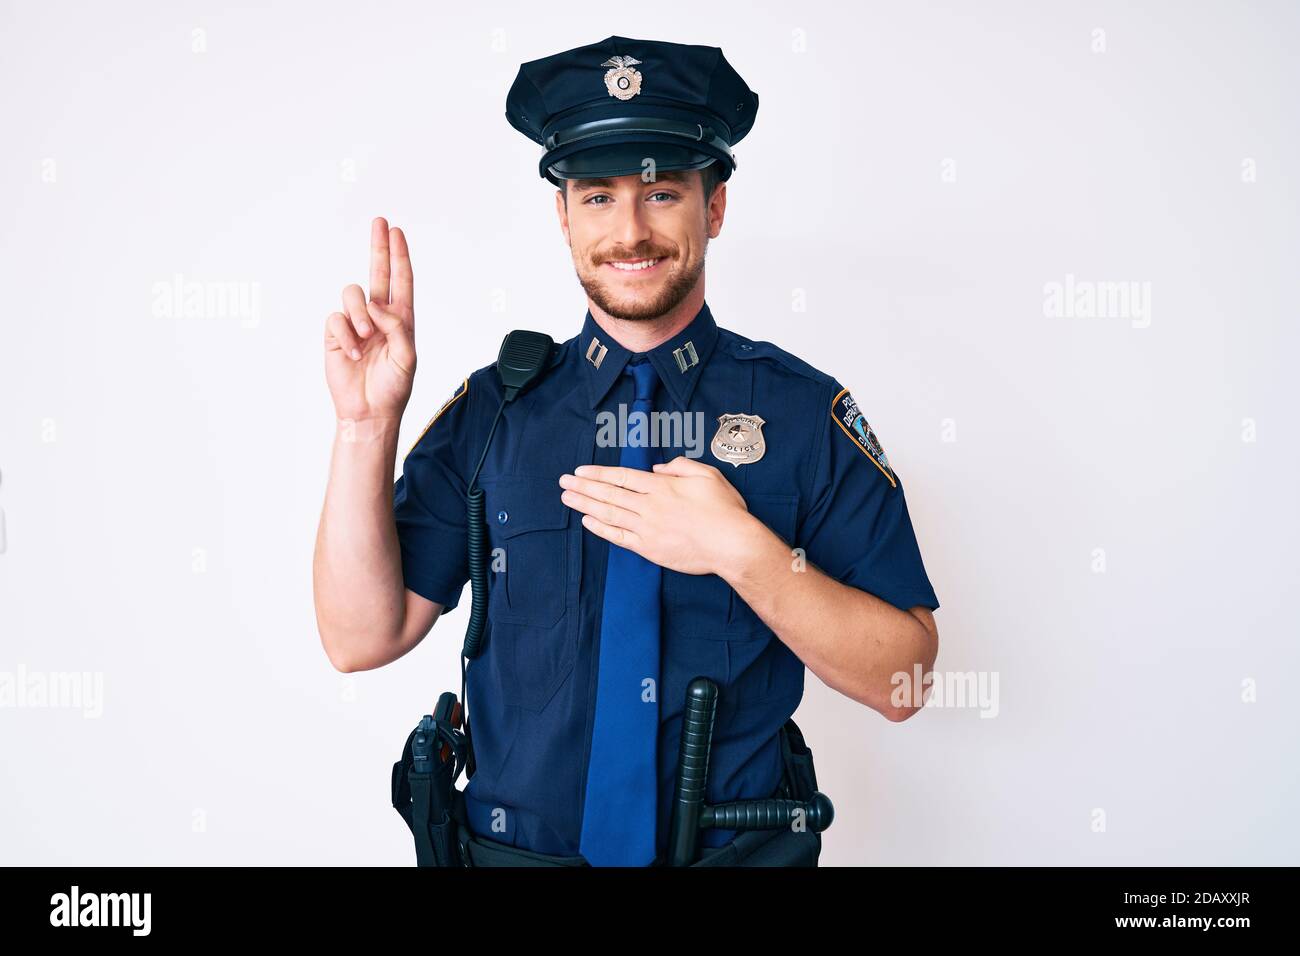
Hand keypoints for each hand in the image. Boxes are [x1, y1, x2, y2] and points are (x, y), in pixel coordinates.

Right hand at [324, 217, 416, 422]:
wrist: (368, 411)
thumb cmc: (393, 388)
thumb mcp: (407, 358)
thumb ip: (397, 328)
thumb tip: (376, 305)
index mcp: (400, 320)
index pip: (401, 282)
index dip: (399, 256)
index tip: (397, 232)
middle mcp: (378, 317)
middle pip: (377, 274)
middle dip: (379, 248)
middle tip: (380, 222)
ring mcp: (355, 324)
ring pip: (353, 294)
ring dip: (359, 313)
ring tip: (365, 338)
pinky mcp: (335, 335)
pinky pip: (336, 319)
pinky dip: (345, 336)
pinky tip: (352, 354)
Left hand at [557, 456, 761, 576]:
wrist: (732, 544)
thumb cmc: (724, 510)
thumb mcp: (707, 475)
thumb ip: (680, 466)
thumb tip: (657, 469)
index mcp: (661, 486)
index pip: (622, 477)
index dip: (598, 473)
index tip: (581, 471)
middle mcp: (649, 506)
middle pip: (609, 494)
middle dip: (583, 486)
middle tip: (563, 481)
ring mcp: (647, 528)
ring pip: (608, 513)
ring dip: (585, 504)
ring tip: (567, 498)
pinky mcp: (649, 549)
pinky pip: (618, 537)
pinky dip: (600, 528)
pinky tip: (586, 521)